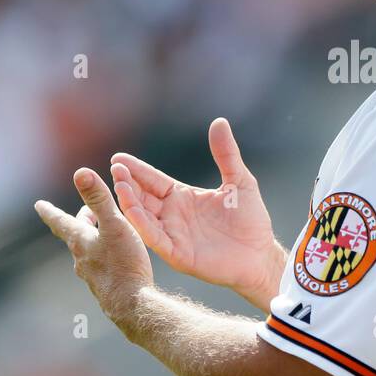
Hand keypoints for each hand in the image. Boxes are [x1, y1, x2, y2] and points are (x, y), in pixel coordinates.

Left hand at [35, 167, 153, 317]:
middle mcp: (81, 258)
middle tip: (86, 212)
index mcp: (80, 241)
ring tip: (104, 233)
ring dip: (94, 238)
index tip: (39, 205)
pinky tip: (117, 259)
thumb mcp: (114, 225)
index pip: (60, 221)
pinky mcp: (105, 286)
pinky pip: (101, 264)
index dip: (49, 211)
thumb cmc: (124, 263)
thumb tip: (80, 172)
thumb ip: (99, 199)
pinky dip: (105, 254)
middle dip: (81, 221)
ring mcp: (91, 274)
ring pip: (89, 250)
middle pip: (76, 234)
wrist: (132, 304)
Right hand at [108, 118, 284, 310]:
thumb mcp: (239, 181)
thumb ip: (226, 154)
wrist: (261, 253)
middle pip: (143, 196)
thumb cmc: (250, 219)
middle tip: (115, 168)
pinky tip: (133, 210)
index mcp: (182, 197)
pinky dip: (142, 224)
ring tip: (120, 185)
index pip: (153, 180)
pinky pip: (155, 237)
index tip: (118, 158)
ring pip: (144, 217)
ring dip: (130, 202)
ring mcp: (173, 235)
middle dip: (127, 183)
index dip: (137, 169)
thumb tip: (219, 121)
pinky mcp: (177, 254)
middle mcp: (173, 215)